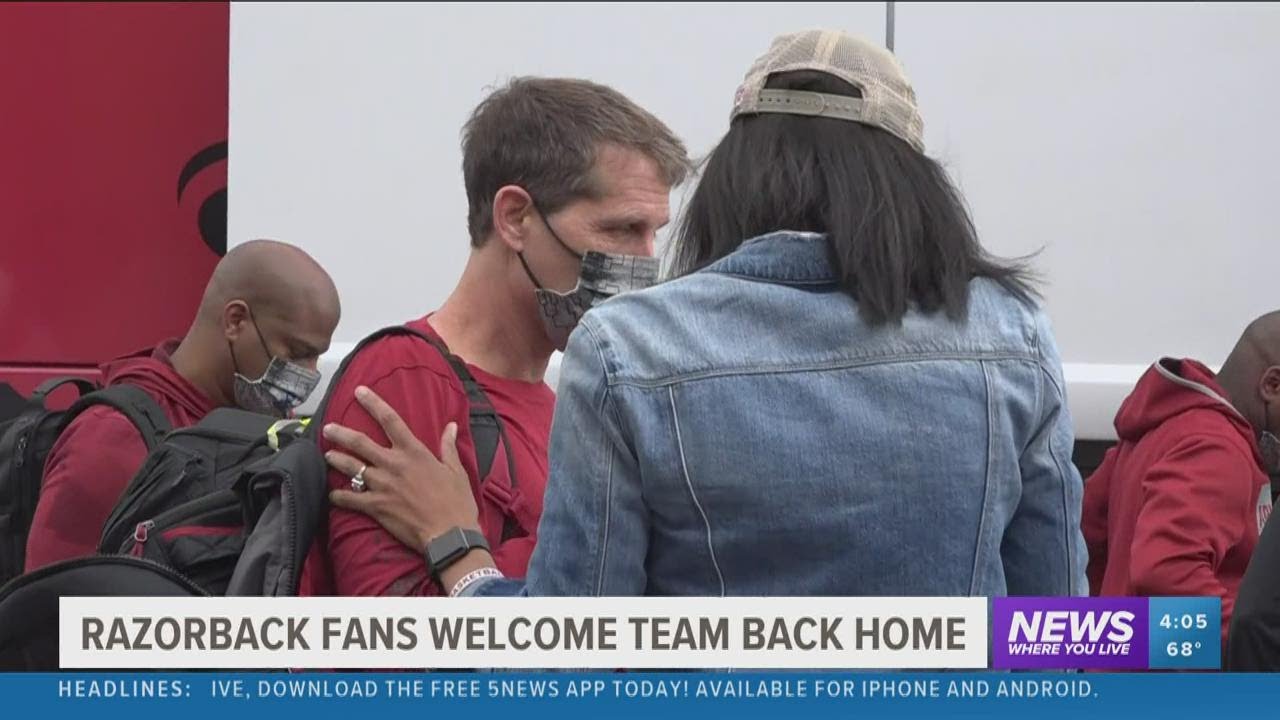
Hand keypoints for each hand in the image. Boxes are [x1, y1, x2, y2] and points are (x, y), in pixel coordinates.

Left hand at [324, 385, 482, 554]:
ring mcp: (382, 485)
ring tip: (327, 455)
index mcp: (414, 452)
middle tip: (328, 427)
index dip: (373, 403)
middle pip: (360, 442)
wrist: (449, 533)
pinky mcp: (376, 506)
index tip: (360, 392)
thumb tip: (451, 426)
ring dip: (336, 459)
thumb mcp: (457, 470)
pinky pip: (350, 499)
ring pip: (351, 467)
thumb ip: (448, 446)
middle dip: (341, 433)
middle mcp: (394, 464)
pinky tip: (332, 495)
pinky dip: (339, 497)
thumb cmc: (456, 501)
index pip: (390, 420)